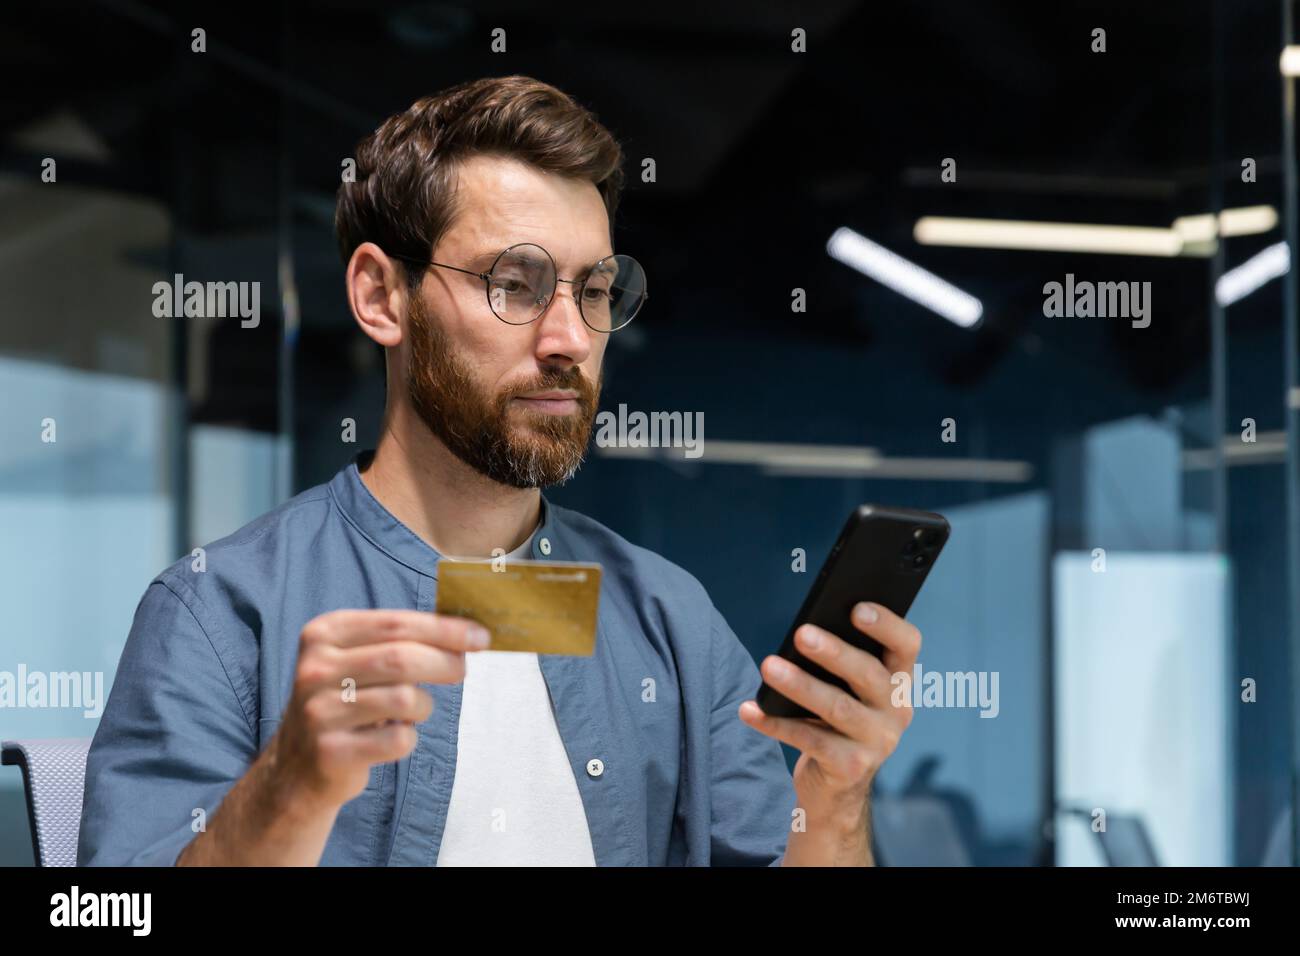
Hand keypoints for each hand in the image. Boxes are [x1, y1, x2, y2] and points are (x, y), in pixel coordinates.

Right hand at [270, 609, 490, 808]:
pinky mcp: (331, 751)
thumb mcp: (358, 659)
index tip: (480, 637)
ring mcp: (319, 711)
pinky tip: (390, 738)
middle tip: (461, 671)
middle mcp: (315, 669)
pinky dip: (408, 739)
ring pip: (404, 700)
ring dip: (423, 707)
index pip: (396, 624)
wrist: (298, 767)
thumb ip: (401, 640)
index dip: (445, 629)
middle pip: (402, 658)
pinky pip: (398, 740)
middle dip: (445, 663)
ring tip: (411, 712)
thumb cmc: (346, 702)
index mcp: (323, 633)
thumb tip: (466, 632)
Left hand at [738, 602, 921, 860]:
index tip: (856, 608)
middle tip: (802, 634)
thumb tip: (805, 632)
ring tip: (768, 667)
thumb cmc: (837, 721)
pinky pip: (809, 740)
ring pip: (837, 708)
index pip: (906, 644)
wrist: (838, 786)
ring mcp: (878, 742)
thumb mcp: (848, 691)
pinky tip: (750, 710)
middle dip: (834, 652)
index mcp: (898, 681)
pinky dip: (775, 724)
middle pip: (868, 674)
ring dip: (800, 685)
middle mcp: (897, 710)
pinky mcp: (851, 767)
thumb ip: (840, 663)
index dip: (886, 624)